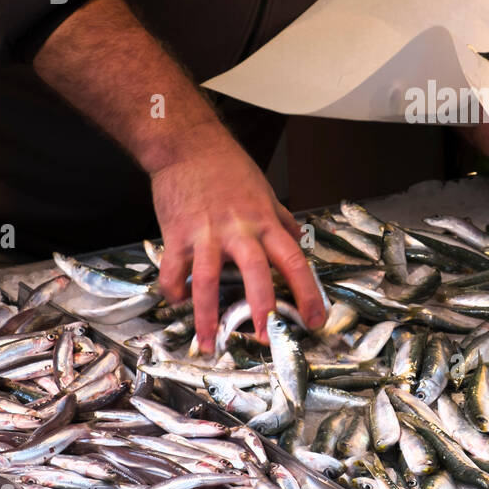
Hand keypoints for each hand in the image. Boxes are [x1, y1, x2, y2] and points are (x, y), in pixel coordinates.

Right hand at [150, 130, 325, 352]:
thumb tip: (298, 241)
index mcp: (265, 222)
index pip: (293, 260)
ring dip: (207, 314)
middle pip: (256, 272)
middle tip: (268, 338)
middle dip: (263, 307)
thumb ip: (282, 220)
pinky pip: (174, 271)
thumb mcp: (265, 192)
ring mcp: (206, 234)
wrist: (188, 146)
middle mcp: (239, 230)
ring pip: (208, 278)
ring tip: (209, 343)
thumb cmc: (229, 168)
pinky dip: (174, 291)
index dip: (307, 291)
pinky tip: (178, 303)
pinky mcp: (176, 235)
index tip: (315, 319)